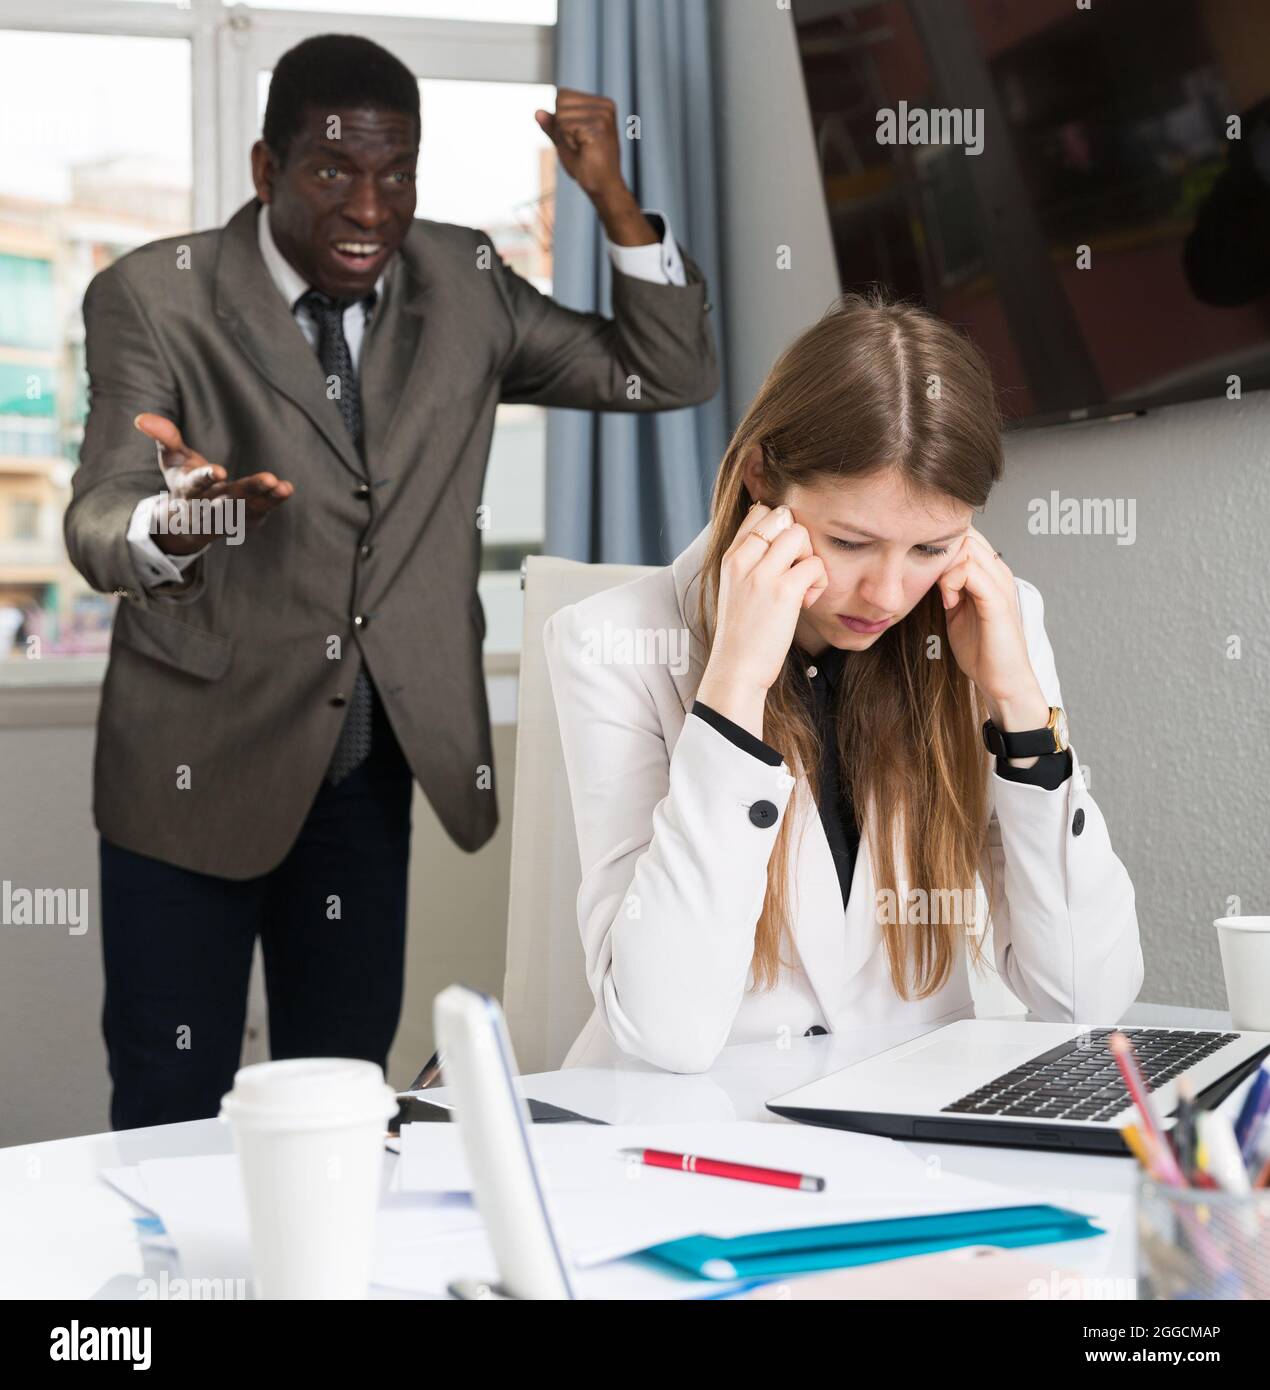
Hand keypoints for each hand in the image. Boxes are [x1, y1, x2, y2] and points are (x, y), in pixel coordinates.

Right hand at [134, 414, 293, 555]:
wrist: (188, 523)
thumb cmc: (181, 481)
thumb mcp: (170, 459)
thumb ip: (164, 438)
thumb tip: (141, 418)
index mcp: (187, 491)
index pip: (195, 485)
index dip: (205, 478)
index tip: (219, 471)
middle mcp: (208, 507)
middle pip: (228, 500)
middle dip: (248, 490)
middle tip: (268, 478)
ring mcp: (228, 517)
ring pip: (247, 508)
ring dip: (266, 498)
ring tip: (282, 485)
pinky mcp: (244, 520)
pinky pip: (260, 512)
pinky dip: (272, 502)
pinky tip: (286, 489)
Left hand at [534, 88, 625, 199]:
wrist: (602, 187)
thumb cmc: (586, 166)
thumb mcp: (566, 141)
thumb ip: (553, 126)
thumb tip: (537, 112)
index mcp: (601, 104)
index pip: (563, 96)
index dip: (561, 120)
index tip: (578, 138)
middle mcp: (605, 105)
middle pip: (561, 103)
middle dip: (562, 128)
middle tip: (581, 146)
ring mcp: (604, 115)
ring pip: (562, 116)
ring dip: (566, 137)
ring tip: (584, 148)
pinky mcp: (599, 126)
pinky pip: (566, 127)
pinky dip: (569, 142)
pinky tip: (585, 151)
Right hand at [696, 504, 827, 737]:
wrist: (736, 669)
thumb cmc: (742, 634)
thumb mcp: (736, 589)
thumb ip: (751, 562)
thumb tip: (780, 537)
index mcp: (731, 558)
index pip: (760, 512)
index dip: (781, 528)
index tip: (784, 558)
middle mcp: (743, 560)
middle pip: (784, 517)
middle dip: (799, 541)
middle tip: (795, 572)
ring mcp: (762, 575)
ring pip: (800, 534)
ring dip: (810, 558)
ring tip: (802, 587)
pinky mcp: (783, 592)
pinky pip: (814, 565)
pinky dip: (818, 583)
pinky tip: (805, 603)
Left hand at [938, 524, 1046, 723]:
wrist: (1002, 680)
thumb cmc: (980, 648)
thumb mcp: (956, 609)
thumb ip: (947, 587)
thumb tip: (924, 570)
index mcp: (990, 572)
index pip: (965, 534)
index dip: (939, 544)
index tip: (923, 571)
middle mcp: (998, 571)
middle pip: (965, 533)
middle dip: (939, 552)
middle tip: (929, 581)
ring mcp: (1000, 583)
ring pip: (967, 546)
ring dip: (944, 567)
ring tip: (942, 594)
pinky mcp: (997, 600)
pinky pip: (971, 570)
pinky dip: (951, 581)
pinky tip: (949, 603)